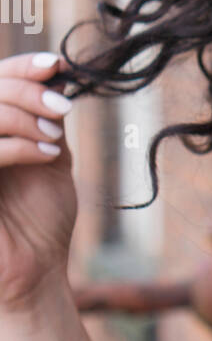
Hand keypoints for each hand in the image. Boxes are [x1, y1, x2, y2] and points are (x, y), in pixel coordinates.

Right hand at [0, 50, 77, 311]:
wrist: (36, 275)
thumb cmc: (41, 223)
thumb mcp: (50, 158)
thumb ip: (47, 118)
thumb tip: (57, 75)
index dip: (22, 67)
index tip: (58, 66)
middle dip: (27, 90)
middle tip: (62, 108)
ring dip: (25, 116)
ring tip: (55, 138)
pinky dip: (19, 144)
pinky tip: (48, 153)